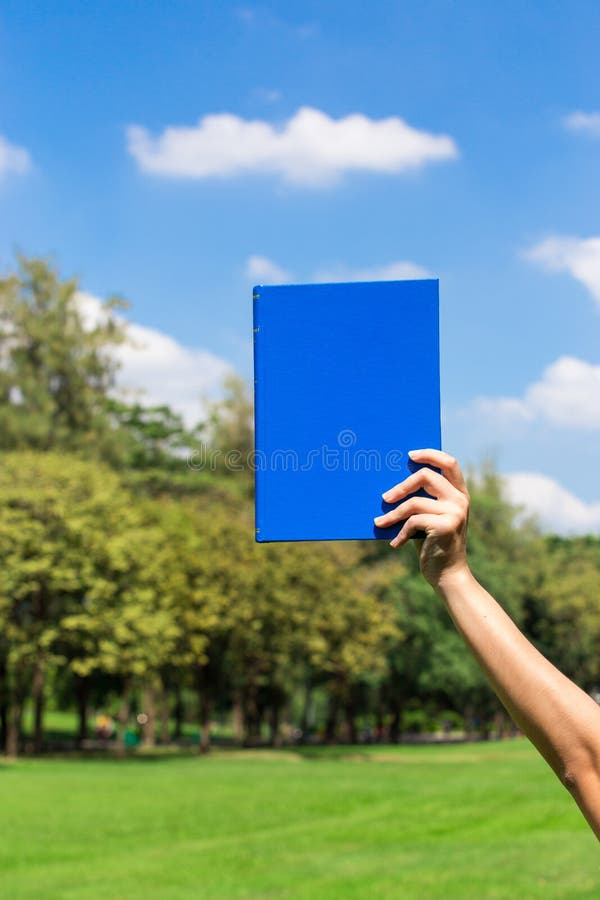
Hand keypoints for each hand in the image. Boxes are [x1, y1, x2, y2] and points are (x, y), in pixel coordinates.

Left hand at [373, 449, 469, 587]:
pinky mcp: (446, 526)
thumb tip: (391, 485)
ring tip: (379, 523)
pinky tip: (395, 543)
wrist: (448, 575)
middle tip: (384, 497)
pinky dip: (400, 533)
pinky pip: (413, 521)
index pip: (449, 462)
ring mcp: (455, 512)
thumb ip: (423, 499)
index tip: (409, 455)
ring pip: (414, 502)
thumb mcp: (430, 518)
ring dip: (392, 514)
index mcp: (460, 493)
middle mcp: (460, 500)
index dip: (429, 454)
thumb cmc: (433, 544)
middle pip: (426, 476)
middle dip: (400, 486)